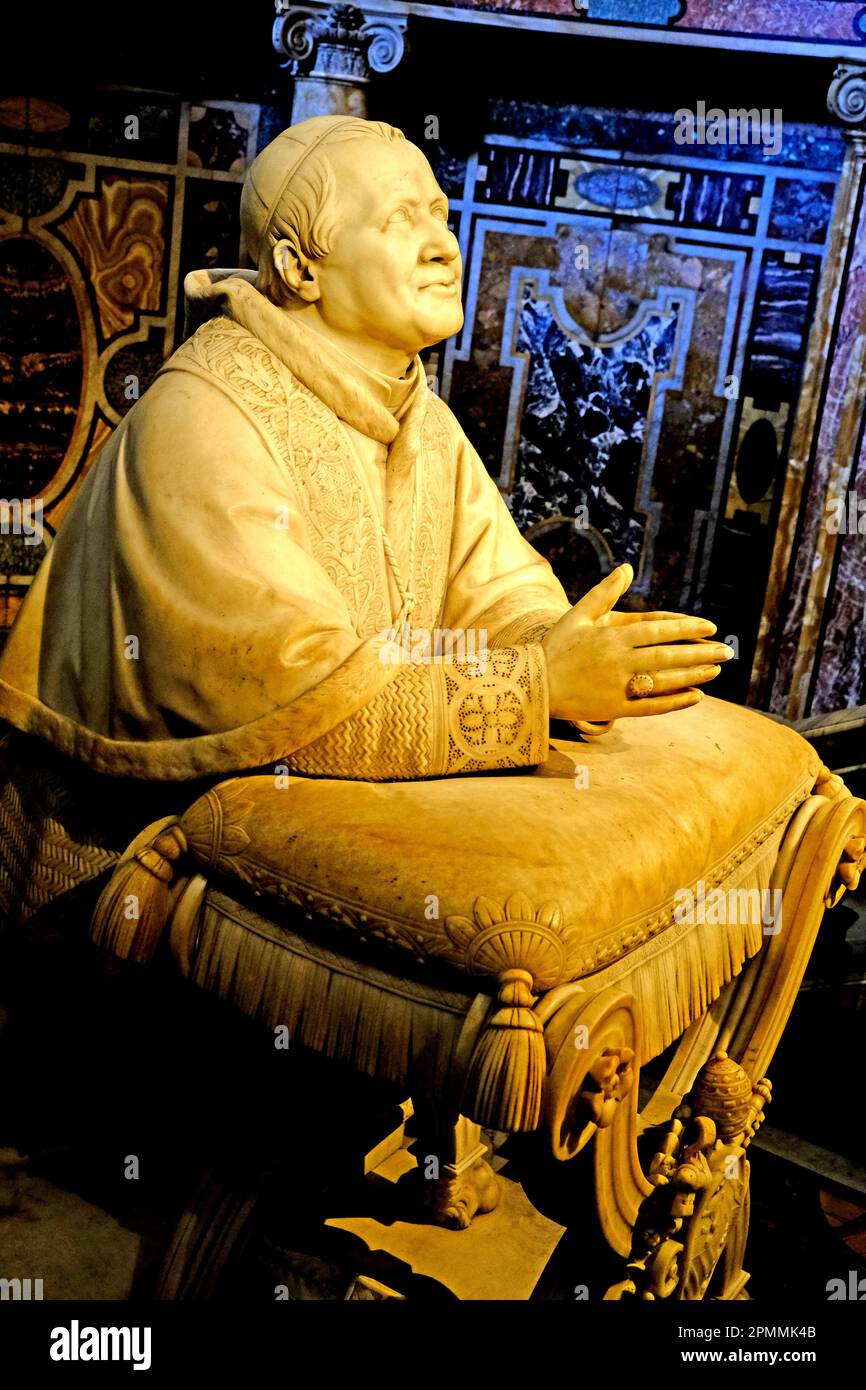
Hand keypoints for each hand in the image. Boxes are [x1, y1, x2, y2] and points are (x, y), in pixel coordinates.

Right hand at [541, 563, 731, 721]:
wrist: (532, 686)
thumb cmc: (556, 647)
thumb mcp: (578, 615)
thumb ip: (605, 592)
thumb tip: (626, 567)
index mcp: (612, 636)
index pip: (659, 630)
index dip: (688, 629)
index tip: (711, 628)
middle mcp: (618, 661)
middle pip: (668, 656)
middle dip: (701, 653)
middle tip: (727, 651)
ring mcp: (618, 687)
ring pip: (665, 681)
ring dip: (694, 676)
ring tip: (716, 670)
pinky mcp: (615, 708)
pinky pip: (652, 706)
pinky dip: (676, 702)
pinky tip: (696, 696)